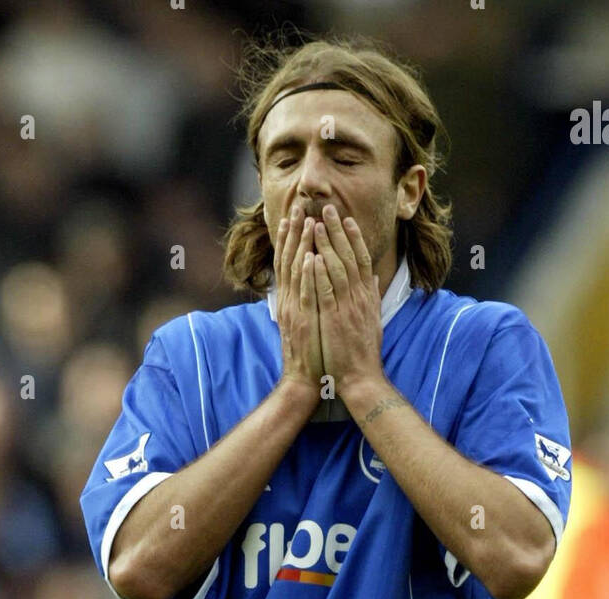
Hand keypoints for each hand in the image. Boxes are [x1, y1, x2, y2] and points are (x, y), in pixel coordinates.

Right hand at [274, 209, 323, 399]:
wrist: (306, 381)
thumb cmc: (312, 353)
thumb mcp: (310, 322)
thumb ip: (313, 300)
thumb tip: (319, 282)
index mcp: (290, 300)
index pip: (288, 262)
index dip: (290, 238)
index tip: (294, 216)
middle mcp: (289, 301)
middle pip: (289, 260)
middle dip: (293, 233)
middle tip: (297, 207)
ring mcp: (295, 311)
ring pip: (297, 272)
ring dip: (301, 246)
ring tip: (306, 222)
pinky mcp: (305, 322)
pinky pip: (307, 294)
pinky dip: (308, 275)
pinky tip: (311, 257)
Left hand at [312, 206, 383, 397]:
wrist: (360, 378)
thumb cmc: (363, 353)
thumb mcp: (372, 321)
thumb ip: (371, 299)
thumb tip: (374, 280)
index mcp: (368, 298)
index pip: (362, 260)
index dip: (355, 238)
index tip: (347, 219)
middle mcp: (360, 298)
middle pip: (349, 257)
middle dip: (338, 232)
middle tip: (327, 209)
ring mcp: (348, 308)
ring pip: (337, 268)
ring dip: (326, 245)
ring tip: (314, 223)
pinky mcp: (334, 319)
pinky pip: (326, 291)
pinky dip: (319, 272)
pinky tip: (311, 256)